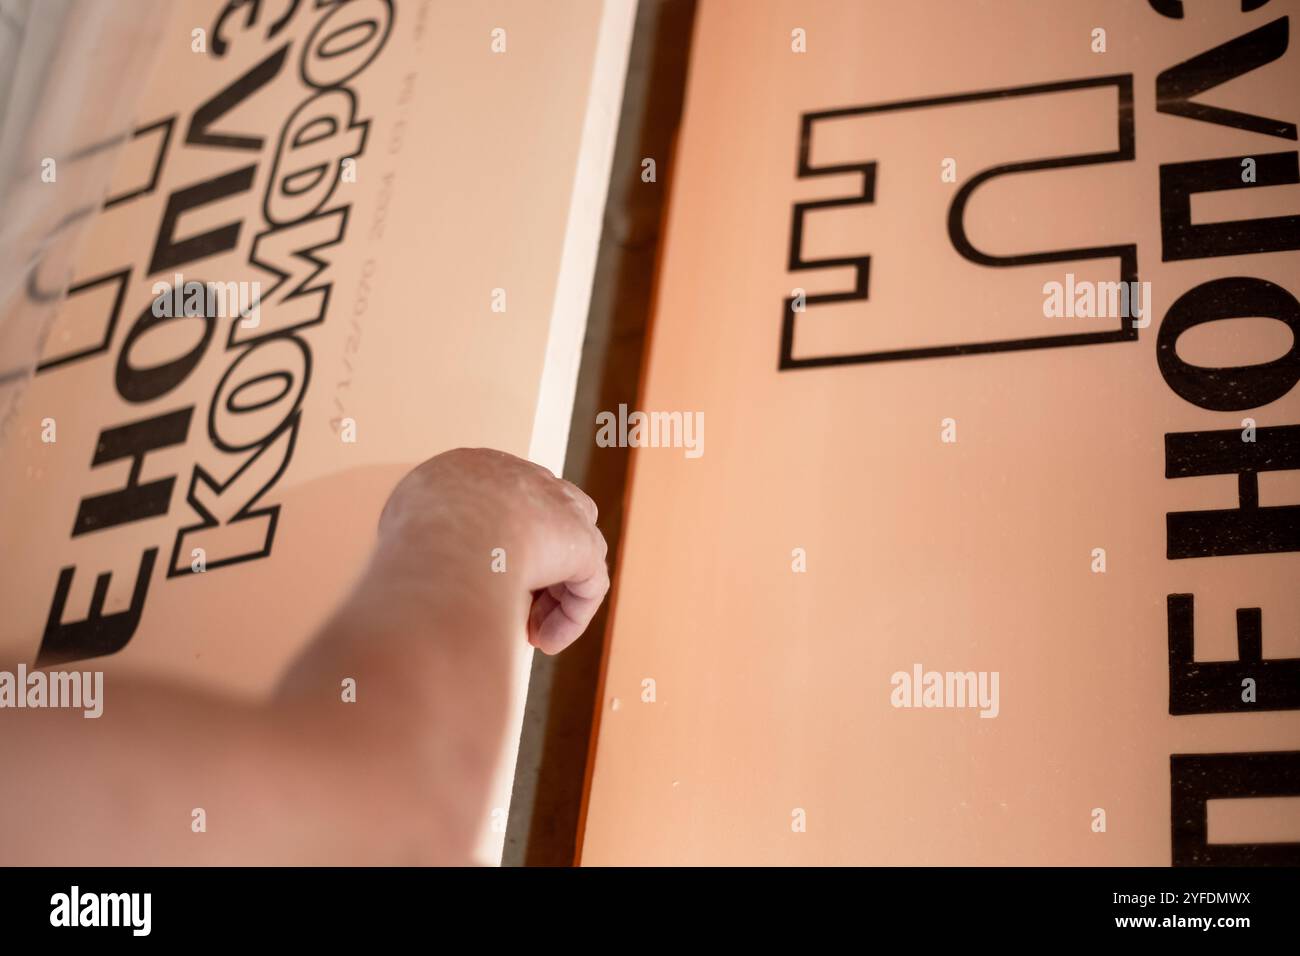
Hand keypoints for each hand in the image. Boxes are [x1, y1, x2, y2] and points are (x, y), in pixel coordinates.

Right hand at [379, 448, 609, 653]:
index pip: (504, 505)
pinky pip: (588, 583)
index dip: (498, 549)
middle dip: (534, 570)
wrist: (445, 541)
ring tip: (529, 633)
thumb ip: (423, 537)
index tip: (480, 584)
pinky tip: (543, 641)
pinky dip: (569, 617)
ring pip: (572, 555)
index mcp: (479, 467)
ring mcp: (559, 507)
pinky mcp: (582, 542)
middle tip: (512, 609)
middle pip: (545, 525)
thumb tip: (426, 568)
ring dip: (552, 599)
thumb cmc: (413, 540)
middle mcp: (525, 478)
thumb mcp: (401, 525)